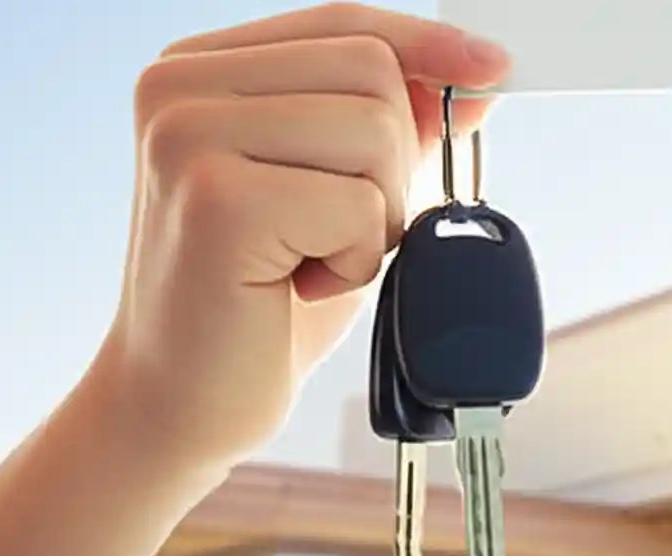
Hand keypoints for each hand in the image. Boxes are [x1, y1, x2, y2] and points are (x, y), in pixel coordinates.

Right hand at [94, 3, 510, 474]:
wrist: (182, 403)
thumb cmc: (260, 300)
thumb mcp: (338, 194)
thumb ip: (392, 127)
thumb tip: (474, 75)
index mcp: (201, 71)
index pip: (345, 23)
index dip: (427, 45)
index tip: (492, 69)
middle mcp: (178, 88)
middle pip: (372, 72)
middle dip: (390, 168)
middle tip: (333, 233)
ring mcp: (187, 136)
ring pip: (374, 132)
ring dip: (374, 217)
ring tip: (310, 260)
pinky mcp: (214, 199)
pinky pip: (358, 203)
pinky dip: (356, 259)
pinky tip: (297, 286)